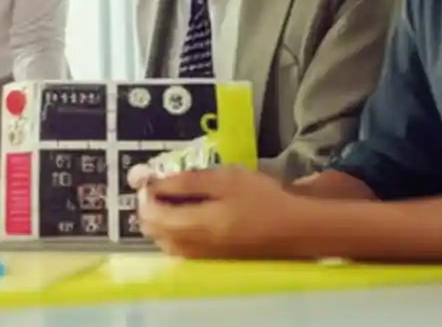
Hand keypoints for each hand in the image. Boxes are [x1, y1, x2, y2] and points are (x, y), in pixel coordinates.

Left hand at [138, 167, 316, 258]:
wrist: (295, 229)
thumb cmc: (262, 199)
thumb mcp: (224, 179)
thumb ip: (185, 182)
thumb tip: (154, 184)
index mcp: (196, 226)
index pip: (151, 215)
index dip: (145, 195)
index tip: (151, 179)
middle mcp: (193, 248)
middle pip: (152, 231)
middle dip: (149, 208)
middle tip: (162, 187)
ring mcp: (202, 258)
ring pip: (163, 242)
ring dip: (160, 220)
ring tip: (175, 199)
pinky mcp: (211, 262)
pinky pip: (178, 249)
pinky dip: (173, 231)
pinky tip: (189, 216)